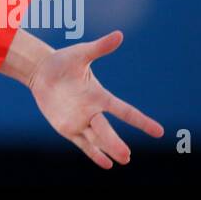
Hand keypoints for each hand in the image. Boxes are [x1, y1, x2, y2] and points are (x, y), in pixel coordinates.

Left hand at [27, 30, 163, 167]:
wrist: (41, 71)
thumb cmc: (63, 61)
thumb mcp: (82, 53)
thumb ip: (100, 47)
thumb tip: (119, 34)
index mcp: (100, 96)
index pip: (124, 111)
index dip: (141, 121)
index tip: (159, 132)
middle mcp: (93, 112)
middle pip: (107, 130)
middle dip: (116, 143)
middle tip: (127, 156)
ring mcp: (81, 122)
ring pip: (97, 139)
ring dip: (109, 150)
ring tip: (123, 160)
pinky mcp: (67, 128)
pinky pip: (82, 143)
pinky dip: (94, 154)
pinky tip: (106, 164)